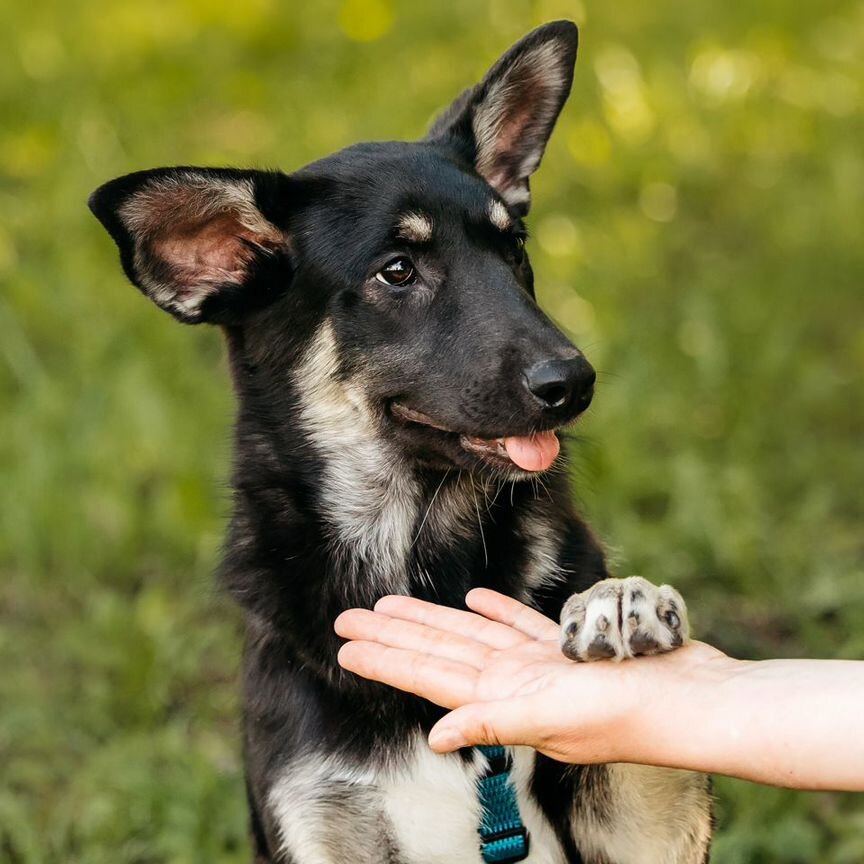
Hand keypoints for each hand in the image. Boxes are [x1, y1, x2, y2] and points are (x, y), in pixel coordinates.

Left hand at [335, 588, 727, 762]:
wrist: (695, 702)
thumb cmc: (631, 712)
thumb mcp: (558, 718)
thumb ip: (496, 722)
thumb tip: (435, 736)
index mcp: (505, 698)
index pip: (429, 675)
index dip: (386, 660)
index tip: (346, 647)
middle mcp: (514, 682)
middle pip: (439, 652)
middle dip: (393, 636)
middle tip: (349, 619)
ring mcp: (540, 665)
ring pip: (471, 635)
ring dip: (433, 621)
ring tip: (394, 606)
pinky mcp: (569, 647)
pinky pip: (521, 625)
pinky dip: (496, 612)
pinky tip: (476, 598)